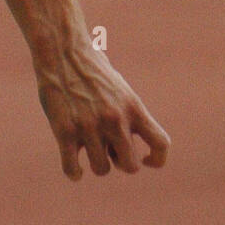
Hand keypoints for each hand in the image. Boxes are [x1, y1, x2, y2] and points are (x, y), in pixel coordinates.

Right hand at [35, 38, 169, 179]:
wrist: (63, 51)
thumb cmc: (92, 69)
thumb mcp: (119, 89)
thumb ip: (128, 116)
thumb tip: (127, 145)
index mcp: (133, 107)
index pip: (161, 143)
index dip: (157, 160)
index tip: (145, 159)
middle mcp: (115, 119)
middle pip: (131, 166)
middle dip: (121, 163)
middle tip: (111, 151)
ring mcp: (90, 127)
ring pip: (101, 169)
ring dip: (97, 164)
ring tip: (89, 149)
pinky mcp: (65, 132)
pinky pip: (72, 169)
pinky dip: (74, 173)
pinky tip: (75, 168)